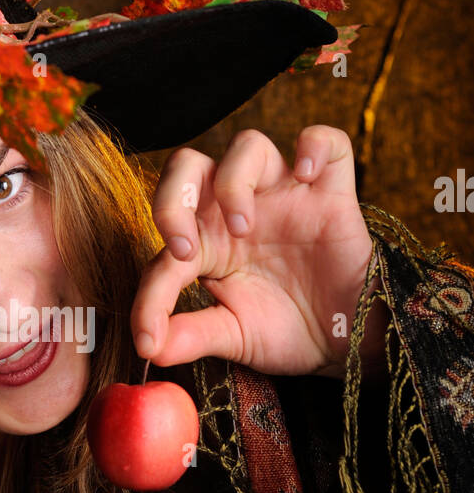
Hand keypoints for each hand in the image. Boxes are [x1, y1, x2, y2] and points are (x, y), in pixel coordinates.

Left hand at [132, 125, 384, 377]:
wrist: (345, 341)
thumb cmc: (285, 330)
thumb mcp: (233, 336)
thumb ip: (190, 336)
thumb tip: (149, 350)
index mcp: (206, 241)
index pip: (163, 246)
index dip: (150, 292)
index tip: (147, 336)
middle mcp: (236, 209)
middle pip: (188, 166)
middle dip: (172, 199)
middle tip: (186, 251)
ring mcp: (283, 195)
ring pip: (248, 145)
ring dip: (234, 180)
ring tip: (244, 227)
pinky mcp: (330, 193)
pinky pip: (326, 142)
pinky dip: (315, 146)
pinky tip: (306, 174)